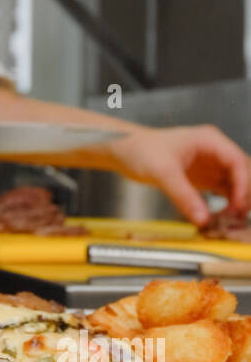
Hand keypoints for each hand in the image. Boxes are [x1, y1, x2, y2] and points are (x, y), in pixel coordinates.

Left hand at [109, 124, 250, 226]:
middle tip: (236, 217)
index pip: (237, 161)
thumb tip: (203, 219)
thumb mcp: (163, 173)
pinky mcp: (205, 178)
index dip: (242, 184)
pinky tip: (221, 218)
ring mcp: (211, 165)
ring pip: (237, 184)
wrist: (123, 151)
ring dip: (237, 201)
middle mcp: (215, 151)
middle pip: (243, 173)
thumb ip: (183, 196)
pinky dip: (227, 205)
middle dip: (244, 194)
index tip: (237, 205)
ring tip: (229, 221)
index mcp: (209, 140)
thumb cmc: (140, 150)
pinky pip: (224, 192)